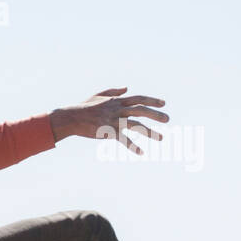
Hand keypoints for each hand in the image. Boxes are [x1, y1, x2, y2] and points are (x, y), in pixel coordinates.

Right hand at [50, 87, 167, 154]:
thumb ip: (114, 91)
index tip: (164, 104)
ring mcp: (113, 120)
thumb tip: (127, 88)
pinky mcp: (108, 132)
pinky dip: (132, 146)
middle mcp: (118, 110)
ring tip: (161, 138)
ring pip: (136, 125)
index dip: (152, 100)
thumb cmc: (84, 107)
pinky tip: (141, 152)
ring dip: (150, 132)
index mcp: (117, 101)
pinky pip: (123, 139)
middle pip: (141, 110)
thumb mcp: (99, 95)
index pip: (139, 98)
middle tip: (168, 119)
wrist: (72, 118)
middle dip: (156, 114)